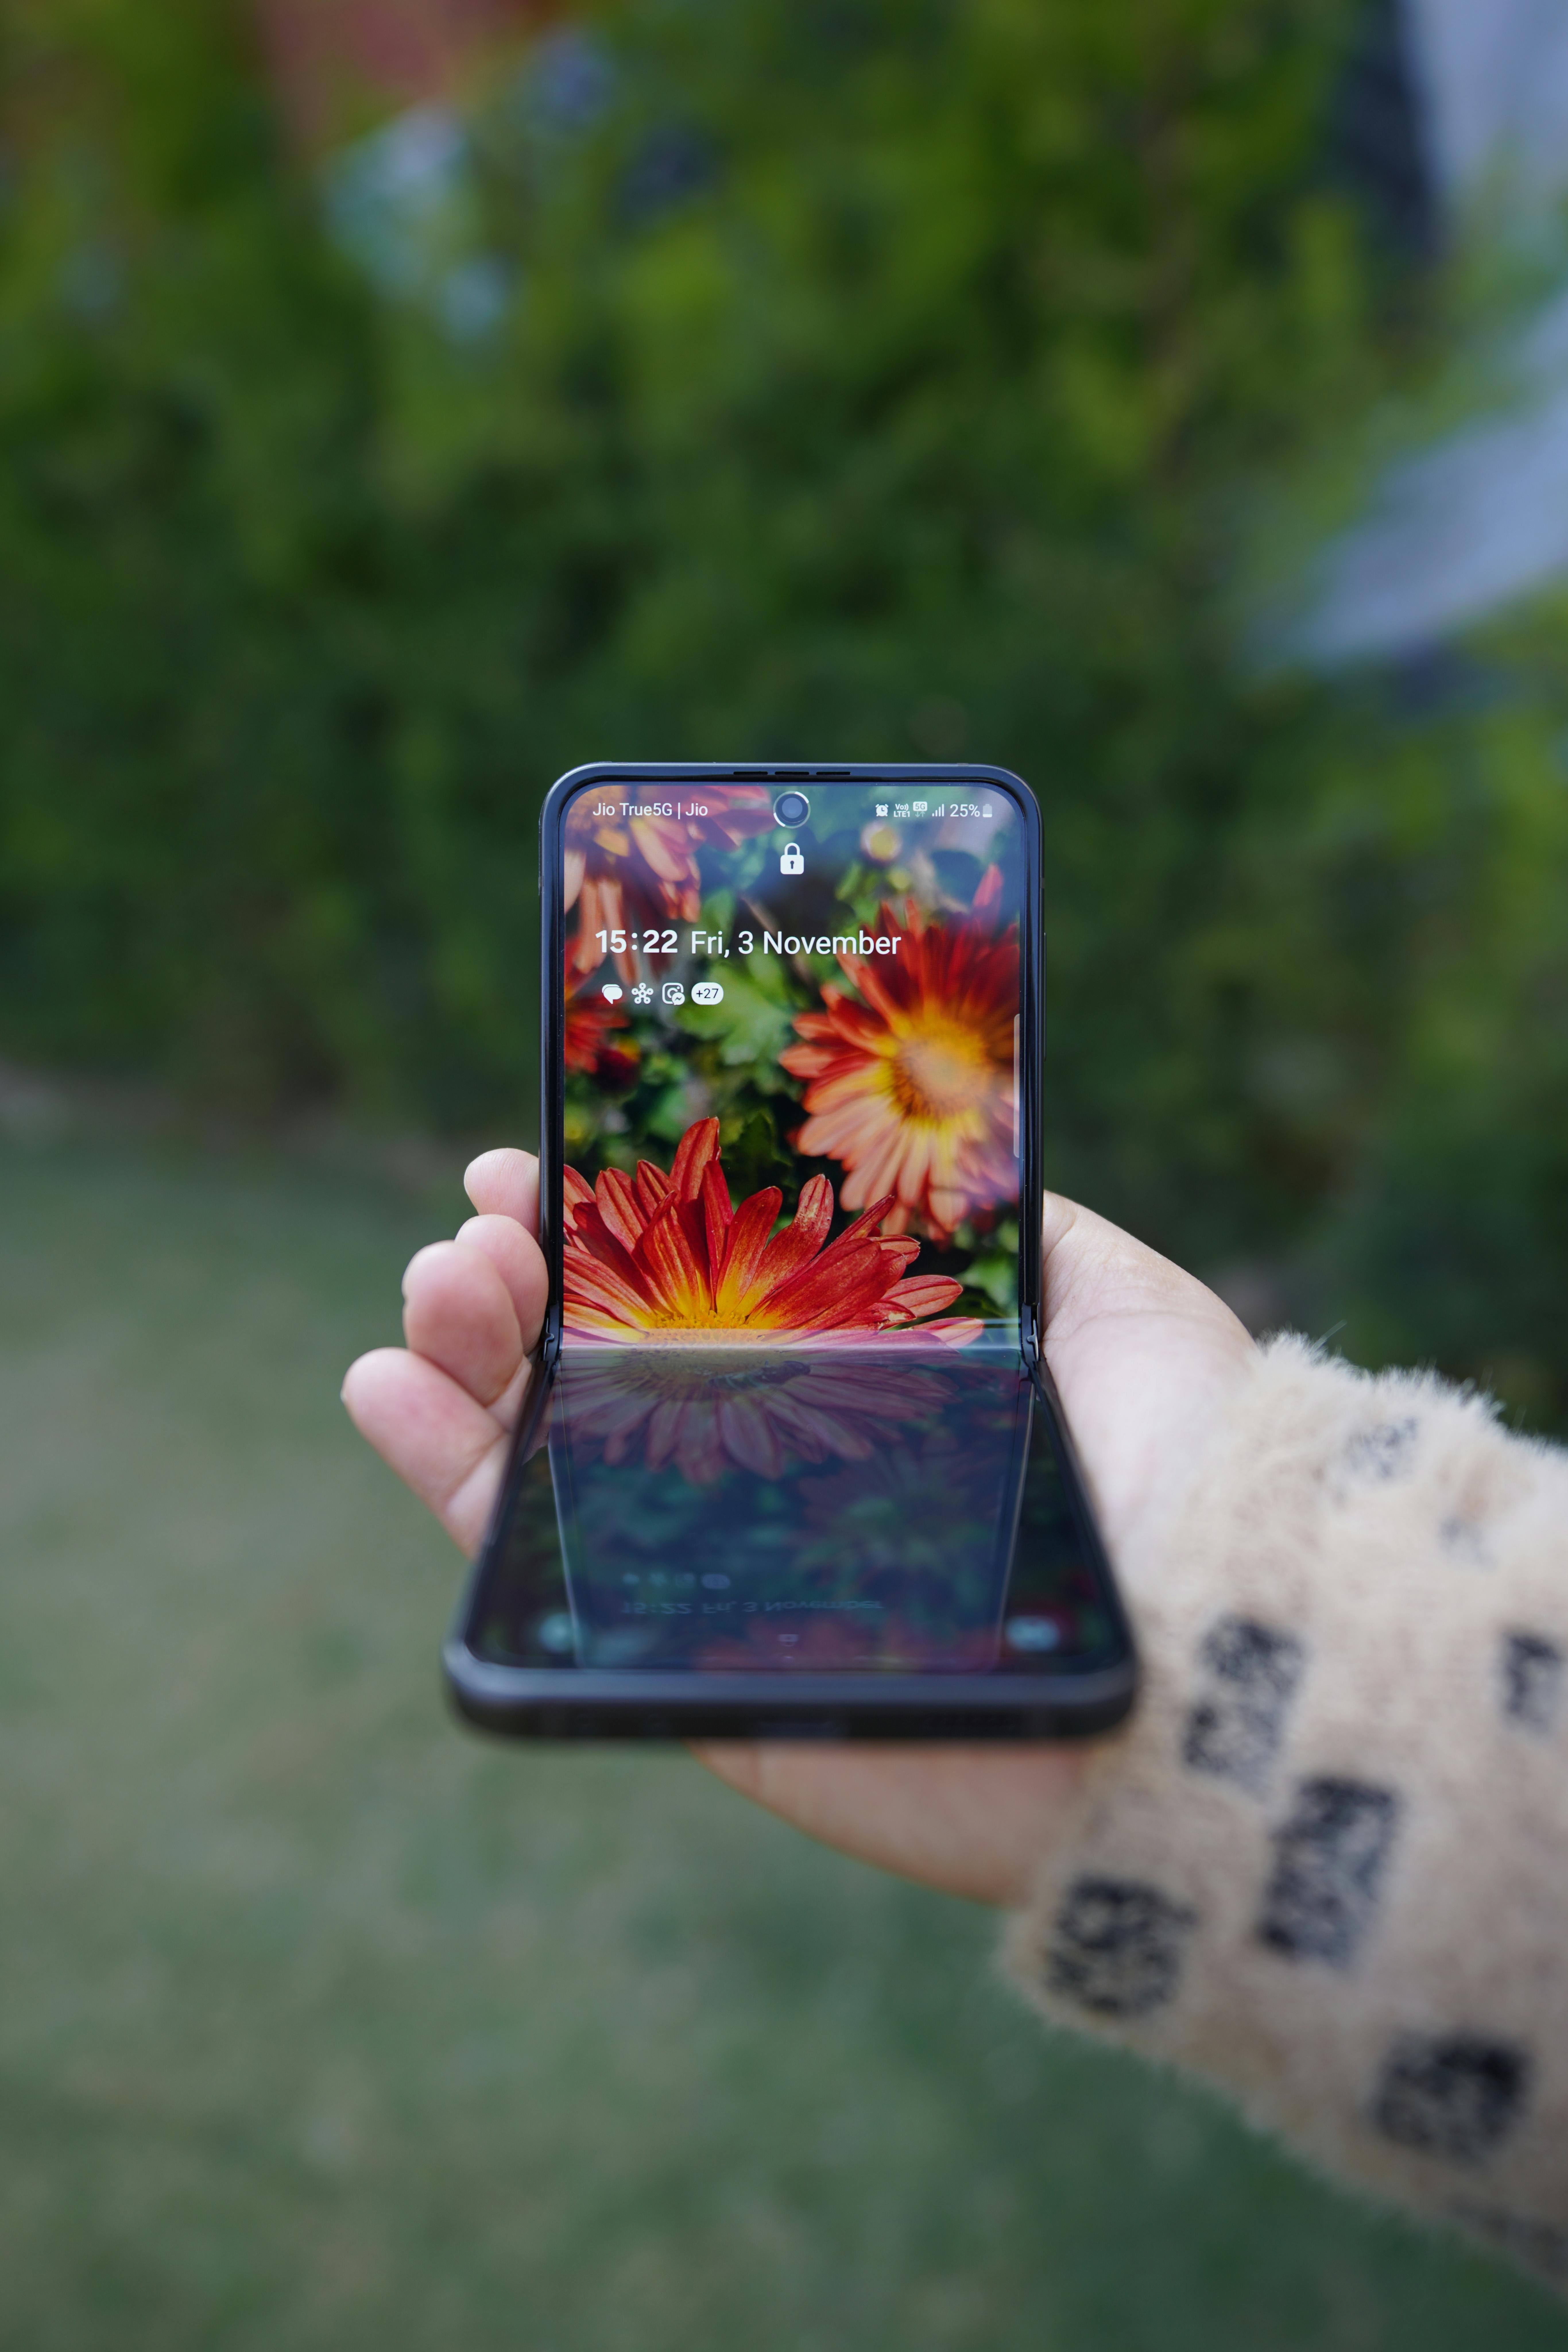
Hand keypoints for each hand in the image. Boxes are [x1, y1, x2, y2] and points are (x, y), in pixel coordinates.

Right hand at [343, 1164, 1253, 1907]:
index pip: (698, 1291)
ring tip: (437, 1277)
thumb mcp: (1113, 1295)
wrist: (1211, 1646)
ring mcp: (716, 1558)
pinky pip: (530, 1563)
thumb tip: (943, 1137)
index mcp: (853, 1382)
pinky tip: (386, 1383)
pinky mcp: (680, 1654)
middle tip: (477, 1213)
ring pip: (546, 1448)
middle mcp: (775, 1464)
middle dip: (523, 1277)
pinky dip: (442, 1473)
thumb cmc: (1180, 1459)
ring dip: (467, 1350)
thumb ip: (1010, 1222)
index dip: (615, 1222)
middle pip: (602, 1363)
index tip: (550, 1155)